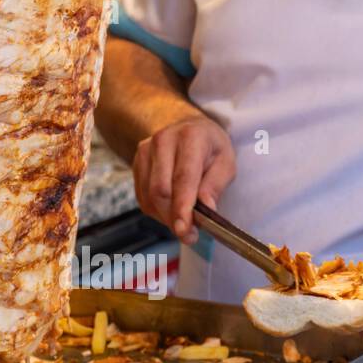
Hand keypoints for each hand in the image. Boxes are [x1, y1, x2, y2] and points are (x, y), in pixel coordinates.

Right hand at [132, 114, 235, 243]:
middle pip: (161, 191)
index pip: (183, 178)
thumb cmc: (210, 147)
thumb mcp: (226, 162)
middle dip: (174, 218)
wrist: (187, 126)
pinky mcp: (137, 163)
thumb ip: (215, 185)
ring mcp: (146, 151)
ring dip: (166, 217)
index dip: (182, 208)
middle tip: (189, 235)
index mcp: (191, 137)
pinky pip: (143, 198)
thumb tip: (206, 210)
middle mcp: (164, 141)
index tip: (185, 231)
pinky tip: (171, 209)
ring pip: (150, 197)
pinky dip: (157, 211)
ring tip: (184, 220)